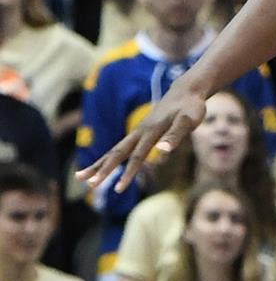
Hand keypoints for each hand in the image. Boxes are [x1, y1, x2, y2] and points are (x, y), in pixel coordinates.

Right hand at [76, 82, 207, 195]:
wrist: (185, 91)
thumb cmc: (190, 107)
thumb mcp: (188, 120)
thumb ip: (175, 135)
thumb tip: (162, 151)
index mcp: (150, 131)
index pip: (136, 156)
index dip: (127, 173)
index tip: (118, 190)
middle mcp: (139, 132)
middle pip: (116, 153)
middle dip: (101, 169)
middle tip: (84, 183)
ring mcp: (138, 132)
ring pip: (114, 150)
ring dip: (98, 164)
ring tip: (80, 176)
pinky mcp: (140, 133)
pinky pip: (121, 148)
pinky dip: (109, 158)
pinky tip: (102, 167)